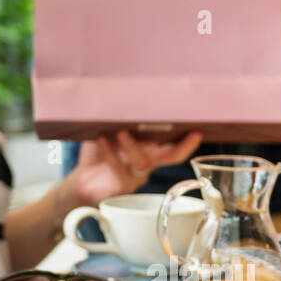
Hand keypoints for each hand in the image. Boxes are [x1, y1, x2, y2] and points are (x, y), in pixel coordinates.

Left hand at [65, 130, 200, 207]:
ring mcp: (136, 175)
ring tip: (121, 131)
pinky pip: (120, 168)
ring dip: (132, 144)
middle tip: (189, 132)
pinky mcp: (121, 185)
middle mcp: (148, 163)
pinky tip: (103, 139)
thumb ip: (118, 119)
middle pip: (172, 157)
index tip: (197, 130)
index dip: (188, 141)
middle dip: (183, 146)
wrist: (82, 180)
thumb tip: (120, 95)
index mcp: (150, 149)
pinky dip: (111, 152)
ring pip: (143, 161)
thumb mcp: (109, 131)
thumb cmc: (98, 153)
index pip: (174, 146)